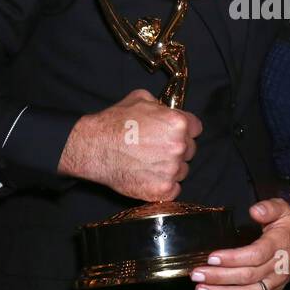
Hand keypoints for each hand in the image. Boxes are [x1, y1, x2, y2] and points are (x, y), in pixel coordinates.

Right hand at [60, 88, 201, 201]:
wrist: (93, 148)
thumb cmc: (114, 123)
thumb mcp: (140, 99)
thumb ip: (161, 105)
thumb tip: (168, 110)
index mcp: (178, 123)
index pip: (196, 128)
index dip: (184, 130)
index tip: (173, 133)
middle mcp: (179, 146)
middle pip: (190, 150)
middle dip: (177, 149)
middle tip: (156, 148)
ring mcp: (172, 170)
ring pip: (182, 170)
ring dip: (170, 168)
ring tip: (148, 162)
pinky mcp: (163, 190)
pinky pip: (174, 189)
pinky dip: (164, 185)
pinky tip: (148, 176)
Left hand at [189, 199, 289, 289]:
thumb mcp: (283, 209)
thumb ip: (269, 208)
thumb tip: (255, 211)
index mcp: (278, 245)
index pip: (255, 255)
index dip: (233, 259)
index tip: (211, 258)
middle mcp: (277, 268)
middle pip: (247, 277)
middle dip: (219, 278)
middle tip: (197, 274)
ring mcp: (275, 284)